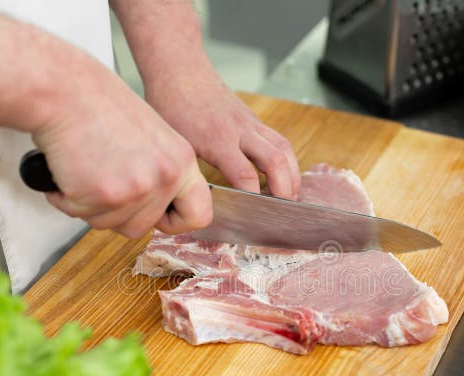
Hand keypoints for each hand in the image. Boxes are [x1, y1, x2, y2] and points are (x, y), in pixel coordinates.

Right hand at [32, 62, 211, 236]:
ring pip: (109, 224)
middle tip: (99, 179)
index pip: (198, 214)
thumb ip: (158, 172)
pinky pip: (80, 215)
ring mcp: (138, 188)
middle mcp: (166, 176)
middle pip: (142, 227)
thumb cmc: (96, 105)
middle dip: (115, 213)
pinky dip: (66, 198)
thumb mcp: (149, 138)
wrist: (63, 88)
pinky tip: (67, 169)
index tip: (156, 217)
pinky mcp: (107, 194)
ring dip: (89, 204)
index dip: (173, 222)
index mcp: (182, 161)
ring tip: (83, 167)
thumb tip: (154, 206)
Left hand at [144, 66, 300, 199]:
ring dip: (292, 175)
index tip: (252, 216)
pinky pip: (279, 140)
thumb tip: (197, 201)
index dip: (253, 198)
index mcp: (218, 140)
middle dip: (284, 189)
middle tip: (283, 210)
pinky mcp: (254, 120)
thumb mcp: (175, 143)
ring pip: (284, 149)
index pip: (245, 175)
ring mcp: (250, 124)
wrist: (180, 70)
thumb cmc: (172, 106)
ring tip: (291, 197)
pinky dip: (286, 160)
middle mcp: (239, 131)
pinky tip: (283, 175)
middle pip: (275, 161)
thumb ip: (190, 170)